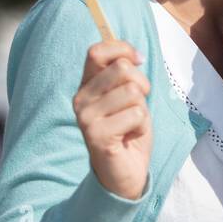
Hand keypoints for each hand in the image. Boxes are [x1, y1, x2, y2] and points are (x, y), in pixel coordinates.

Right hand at [72, 39, 152, 198]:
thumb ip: (126, 75)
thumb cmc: (129, 130)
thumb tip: (134, 55)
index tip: (139, 59)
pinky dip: (142, 127)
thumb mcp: (129, 96)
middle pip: (121, 69)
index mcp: (86, 85)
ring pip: (132, 92)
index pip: (97, 52)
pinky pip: (136, 115)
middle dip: (142, 84)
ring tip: (131, 124)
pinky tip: (130, 137)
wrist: (125, 172)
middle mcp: (81, 99)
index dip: (123, 49)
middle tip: (138, 105)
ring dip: (142, 109)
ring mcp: (86, 117)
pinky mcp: (96, 135)